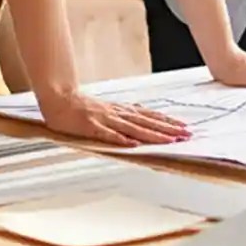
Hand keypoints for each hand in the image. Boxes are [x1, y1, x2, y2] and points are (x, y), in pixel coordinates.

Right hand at [40, 90, 189, 146]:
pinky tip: (133, 145)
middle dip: (168, 130)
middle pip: (147, 123)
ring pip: (133, 128)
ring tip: (169, 141)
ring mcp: (105, 119)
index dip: (167, 122)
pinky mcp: (91, 126)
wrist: (59, 99)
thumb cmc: (83, 107)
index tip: (184, 127)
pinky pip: (108, 134)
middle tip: (186, 135)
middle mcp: (117, 114)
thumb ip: (125, 113)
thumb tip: (144, 113)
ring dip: (153, 135)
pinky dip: (121, 139)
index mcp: (122, 110)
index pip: (149, 116)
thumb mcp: (109, 108)